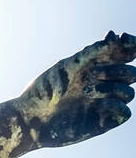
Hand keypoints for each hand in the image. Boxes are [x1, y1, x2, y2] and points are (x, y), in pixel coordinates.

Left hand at [15, 30, 135, 147]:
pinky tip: (96, 103)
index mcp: (96, 68)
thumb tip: (115, 36)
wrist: (31, 118)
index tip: (125, 39)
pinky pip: (125, 113)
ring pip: (129, 92)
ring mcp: (105, 103)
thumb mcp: (69, 66)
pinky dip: (116, 105)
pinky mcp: (104, 122)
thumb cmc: (44, 89)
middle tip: (92, 73)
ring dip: (113, 87)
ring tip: (86, 91)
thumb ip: (93, 52)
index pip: (125, 55)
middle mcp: (104, 84)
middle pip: (131, 73)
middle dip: (117, 70)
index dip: (131, 46)